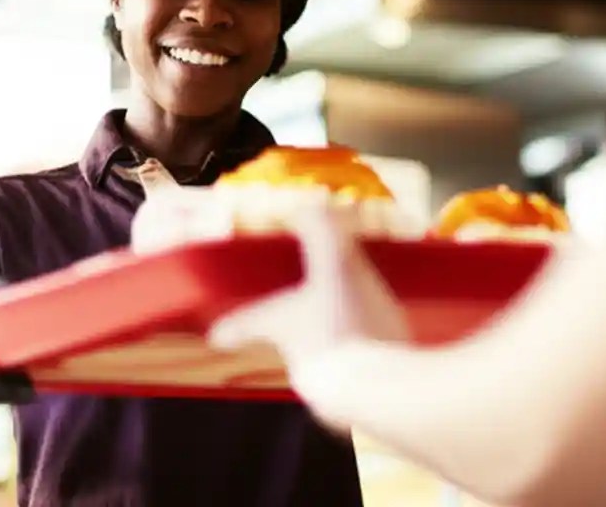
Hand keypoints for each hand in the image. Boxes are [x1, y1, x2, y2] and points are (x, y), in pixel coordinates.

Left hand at [208, 204, 408, 410]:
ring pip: (329, 362)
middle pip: (291, 345)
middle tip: (313, 313)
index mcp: (279, 327)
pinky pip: (363, 377)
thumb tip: (311, 201)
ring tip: (361, 328)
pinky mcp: (367, 404)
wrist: (386, 393)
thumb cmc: (347, 325)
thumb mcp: (335, 267)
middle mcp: (300, 363)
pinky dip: (372, 362)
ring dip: (341, 345)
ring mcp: (333, 390)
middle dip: (301, 330)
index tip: (216, 335)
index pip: (245, 325)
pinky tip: (389, 351)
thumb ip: (322, 232)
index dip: (231, 327)